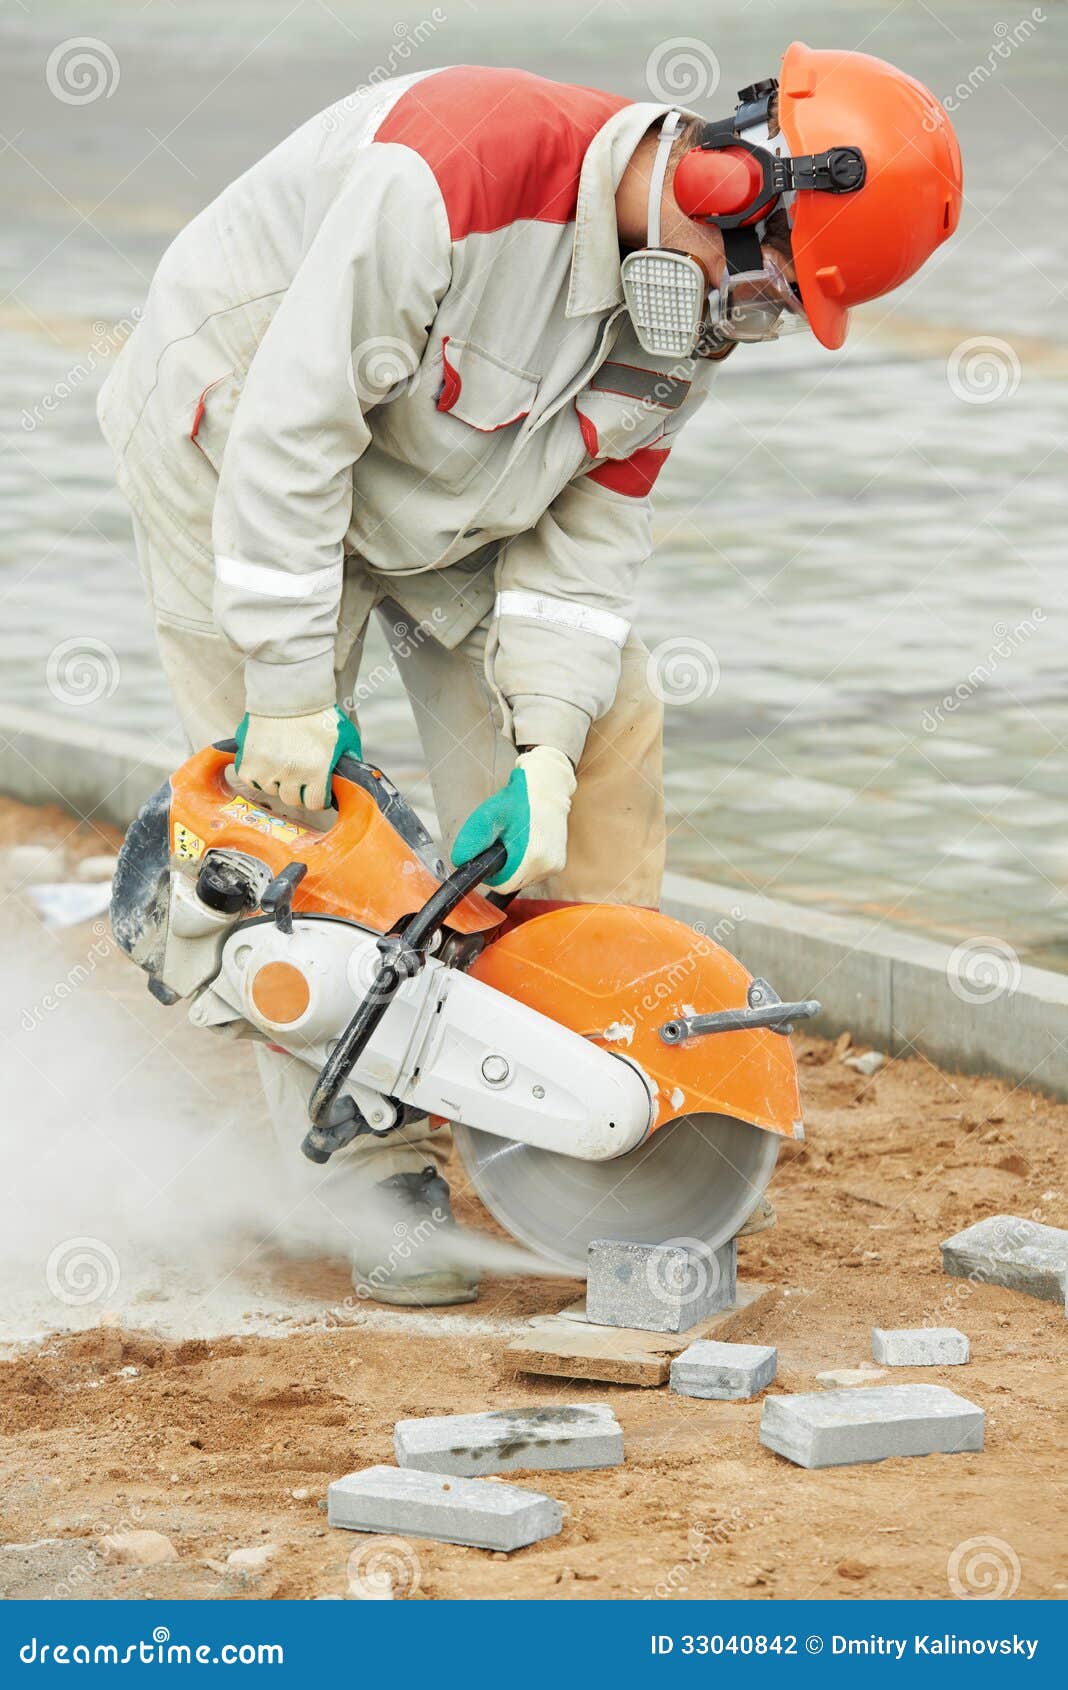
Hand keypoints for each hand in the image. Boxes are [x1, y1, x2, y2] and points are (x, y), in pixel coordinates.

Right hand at [234, 706, 361, 808]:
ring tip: (284, 765)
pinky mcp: (248, 761)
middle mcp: (291, 773)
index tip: (318, 791)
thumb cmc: (318, 713)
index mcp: (316, 769)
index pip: (315, 803)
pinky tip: (267, 765)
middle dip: (299, 791)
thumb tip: (352, 778)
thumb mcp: (345, 737)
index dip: (318, 798)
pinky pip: (251, 781)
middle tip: (300, 777)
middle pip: (292, 799)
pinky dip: (258, 777)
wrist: (289, 693)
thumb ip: (349, 760)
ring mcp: (267, 768)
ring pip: (272, 791)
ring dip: (278, 782)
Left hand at [451, 746, 576, 893]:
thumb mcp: (490, 816)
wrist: (548, 787)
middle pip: (513, 883)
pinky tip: (526, 844)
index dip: (490, 874)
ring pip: (524, 879)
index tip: (489, 856)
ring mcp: (555, 865)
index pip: (502, 885)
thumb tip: (459, 861)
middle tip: (501, 844)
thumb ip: (473, 840)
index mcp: (531, 857)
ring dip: (515, 867)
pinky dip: (527, 863)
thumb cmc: (519, 799)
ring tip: (514, 841)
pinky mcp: (559, 862)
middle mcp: (546, 865)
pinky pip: (535, 872)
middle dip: (503, 869)